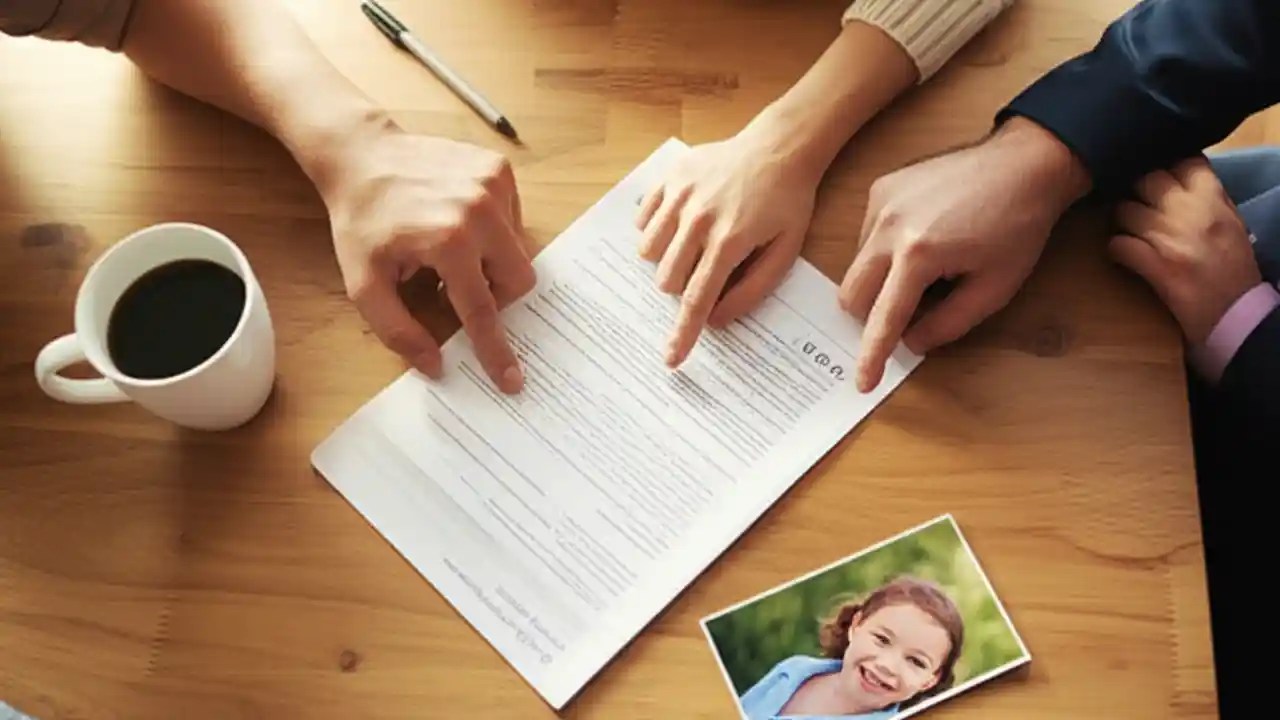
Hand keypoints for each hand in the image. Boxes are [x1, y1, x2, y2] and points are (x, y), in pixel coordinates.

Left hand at [321, 128, 534, 392]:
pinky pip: (513, 220)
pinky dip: (493, 233)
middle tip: (460, 291)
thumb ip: (398, 331)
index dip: (496, 350)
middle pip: (518, 280)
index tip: (511, 380)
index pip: (483, 311)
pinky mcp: (500, 169)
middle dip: (497, 296)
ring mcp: (495, 184)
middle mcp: (481, 211)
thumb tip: (437, 366)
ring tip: (452, 250)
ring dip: (492, 262)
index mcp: (450, 241)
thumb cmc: (362, 221)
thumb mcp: (364, 284)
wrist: (361, 154)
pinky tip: (460, 223)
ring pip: (519, 249)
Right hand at [636, 130, 819, 366]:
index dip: (683, 333)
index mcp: (730, 240)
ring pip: (648, 251)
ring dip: (666, 259)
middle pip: (667, 280)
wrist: (779, 147)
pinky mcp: (668, 177)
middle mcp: (698, 218)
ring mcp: (679, 195)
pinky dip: (656, 230)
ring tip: (693, 244)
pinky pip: (643, 219)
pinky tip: (682, 222)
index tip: (671, 359)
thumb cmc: (787, 203)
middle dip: (682, 286)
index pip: (697, 299)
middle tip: (708, 268)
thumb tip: (717, 321)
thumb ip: (752, 290)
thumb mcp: (785, 252)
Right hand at [840, 117, 1091, 391]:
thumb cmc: (1018, 225)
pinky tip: (921, 239)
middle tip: (905, 317)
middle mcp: (888, 226)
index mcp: (918, 253)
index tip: (862, 381)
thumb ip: (949, 323)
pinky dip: (883, 251)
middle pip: (853, 293)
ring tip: (926, 269)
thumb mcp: (994, 288)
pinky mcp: (882, 187)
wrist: (1024, 162)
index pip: (884, 318)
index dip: (872, 355)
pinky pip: (866, 235)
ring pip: (857, 264)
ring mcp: (880, 202)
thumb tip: (912, 342)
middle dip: (870, 316)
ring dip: (880, 281)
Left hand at [1111, 157, 1261, 344]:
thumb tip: (1178, 172)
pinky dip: (1116, 250)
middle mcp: (1191, 212)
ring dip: (1122, 222)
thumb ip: (1206, 196)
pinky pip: (1118, 245)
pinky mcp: (1155, 265)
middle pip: (1147, 180)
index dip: (1164, 167)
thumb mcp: (1230, 222)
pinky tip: (1123, 255)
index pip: (1183, 162)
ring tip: (1129, 233)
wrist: (1235, 313)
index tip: (1156, 179)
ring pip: (1125, 211)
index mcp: (1214, 199)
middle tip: (1135, 206)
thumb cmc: (1233, 266)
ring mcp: (1171, 238)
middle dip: (1136, 191)